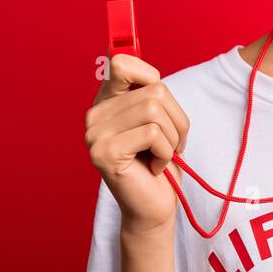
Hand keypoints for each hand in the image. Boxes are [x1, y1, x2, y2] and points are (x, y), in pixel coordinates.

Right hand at [85, 54, 190, 233]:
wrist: (153, 208)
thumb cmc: (159, 163)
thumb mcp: (160, 121)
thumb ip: (151, 94)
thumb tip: (153, 75)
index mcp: (106, 102)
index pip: (121, 62)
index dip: (150, 76)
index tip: (162, 104)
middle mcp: (94, 115)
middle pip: (154, 90)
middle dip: (178, 119)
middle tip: (173, 143)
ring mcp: (95, 134)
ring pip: (155, 110)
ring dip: (173, 137)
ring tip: (164, 155)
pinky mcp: (105, 152)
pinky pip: (153, 133)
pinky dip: (166, 152)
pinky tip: (156, 166)